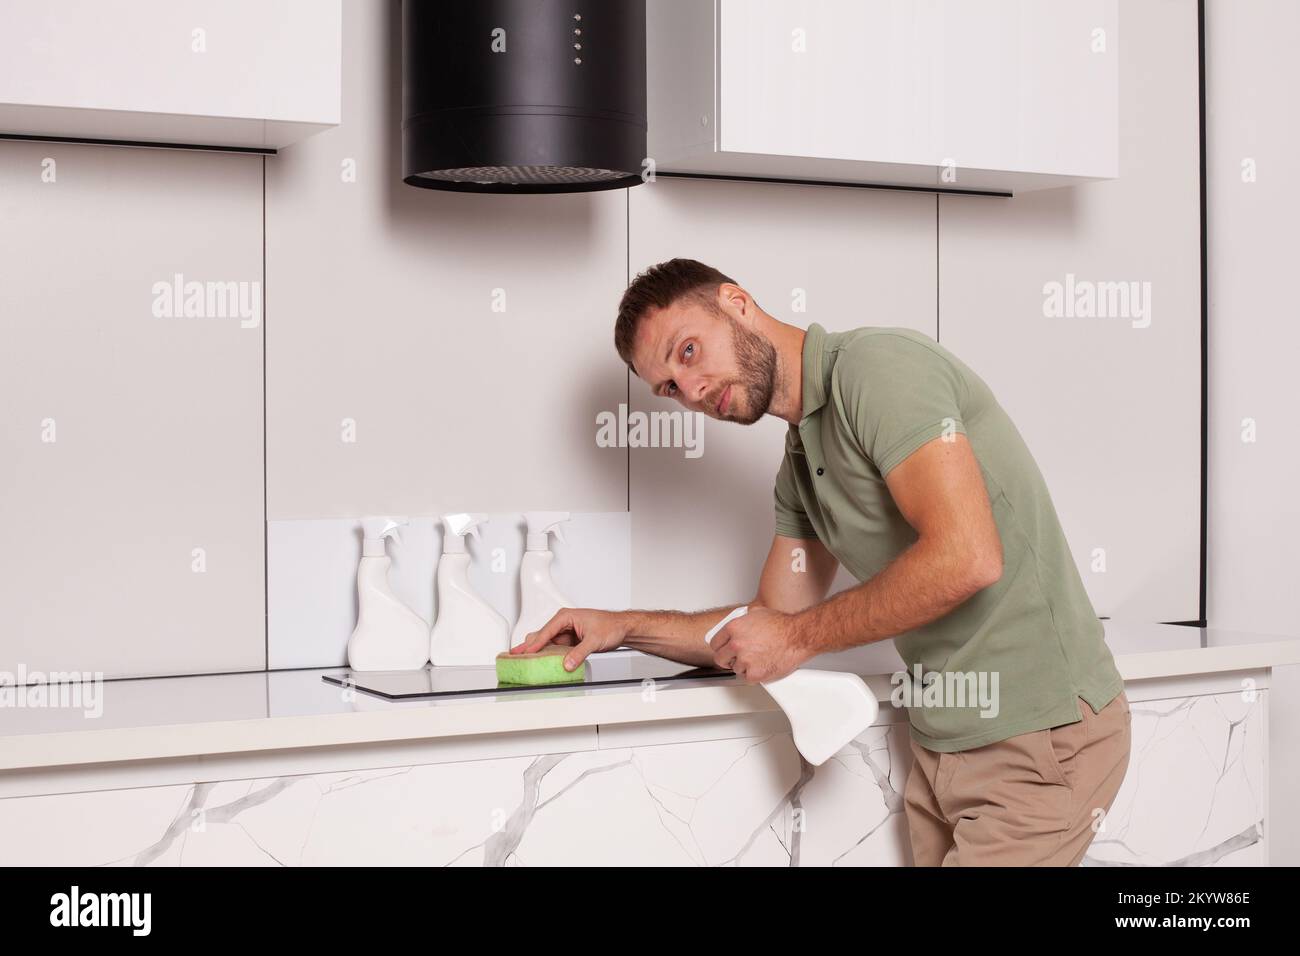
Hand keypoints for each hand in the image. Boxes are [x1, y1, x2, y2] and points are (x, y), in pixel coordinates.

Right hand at [511, 608, 627, 671]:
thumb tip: (567, 663)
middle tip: (515, 656)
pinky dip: (550, 656)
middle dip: (529, 646)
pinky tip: (543, 663)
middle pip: (542, 636)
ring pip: (547, 644)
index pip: (546, 631)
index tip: (526, 652)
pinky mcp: (570, 641)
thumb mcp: (594, 640)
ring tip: (525, 661)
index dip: (535, 643)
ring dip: (539, 652)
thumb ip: (580, 653)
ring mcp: (566, 633)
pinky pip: (556, 650)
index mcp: (566, 616)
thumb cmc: (611, 625)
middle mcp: (564, 623)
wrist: (623, 628)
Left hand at [707, 606, 808, 682]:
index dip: (720, 647)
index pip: (715, 642)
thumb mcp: (758, 613)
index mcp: (734, 628)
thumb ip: (744, 619)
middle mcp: (736, 644)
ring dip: (744, 666)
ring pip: (736, 669)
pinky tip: (762, 666)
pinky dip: (755, 675)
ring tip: (758, 659)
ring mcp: (744, 660)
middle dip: (727, 659)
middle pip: (720, 659)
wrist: (797, 637)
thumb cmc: (782, 625)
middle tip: (735, 659)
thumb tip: (741, 621)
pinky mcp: (754, 674)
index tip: (723, 650)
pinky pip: (748, 678)